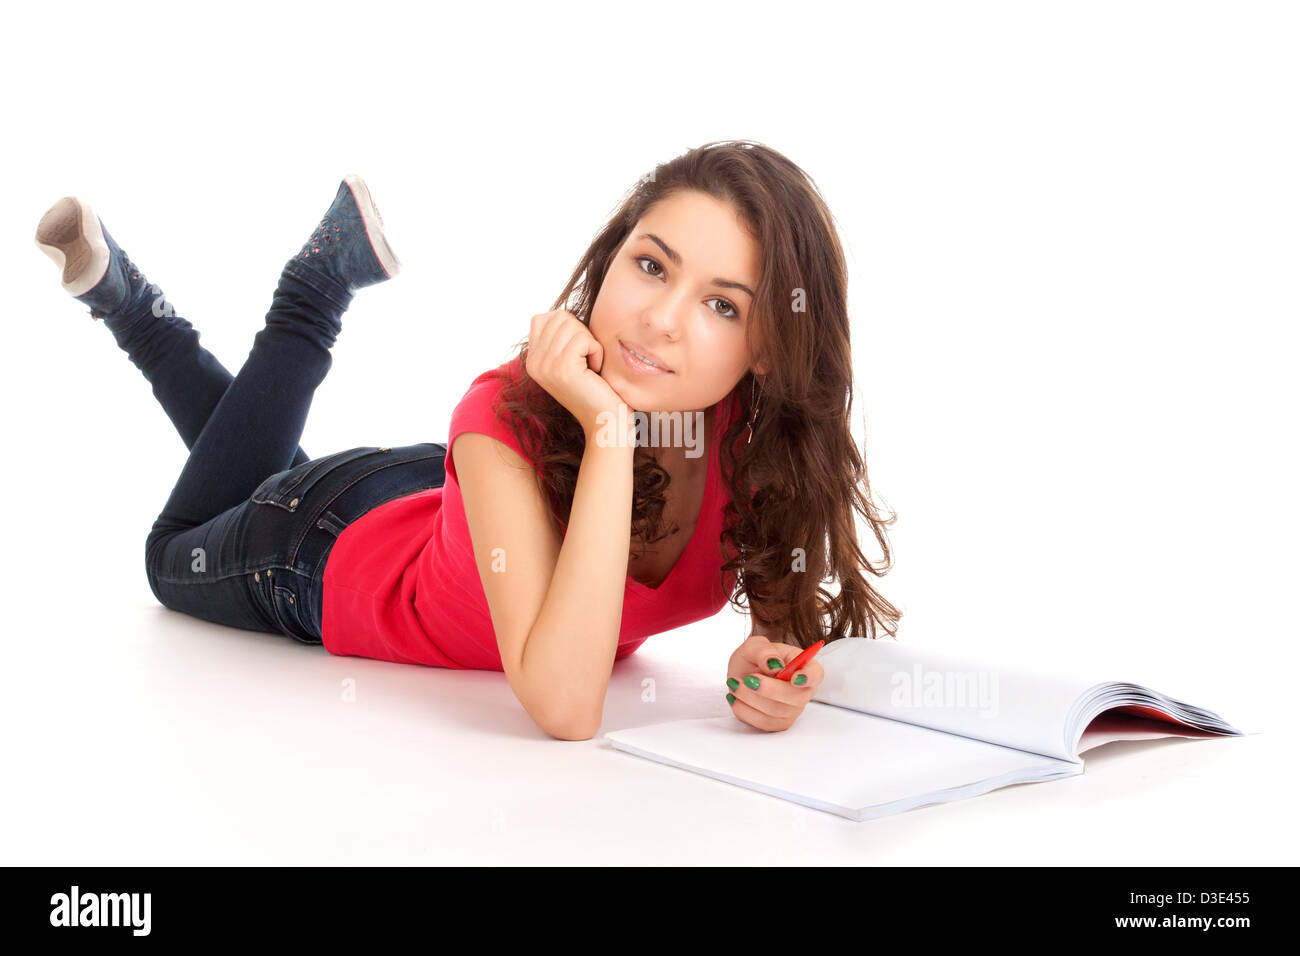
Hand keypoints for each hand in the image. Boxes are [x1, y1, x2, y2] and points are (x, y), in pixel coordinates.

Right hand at [524, 310, 630, 438]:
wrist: (605, 421)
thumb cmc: (596, 387)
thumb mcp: (570, 359)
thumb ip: (559, 337)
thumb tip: (562, 313)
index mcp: (532, 360)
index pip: (544, 318)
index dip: (569, 327)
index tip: (578, 353)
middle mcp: (533, 363)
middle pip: (559, 317)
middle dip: (581, 333)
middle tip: (587, 360)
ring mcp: (546, 366)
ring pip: (572, 326)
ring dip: (590, 343)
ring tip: (590, 366)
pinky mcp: (563, 369)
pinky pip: (585, 339)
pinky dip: (597, 352)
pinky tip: (595, 372)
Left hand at [725, 632, 824, 731]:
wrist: (742, 674)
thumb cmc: (755, 658)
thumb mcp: (755, 645)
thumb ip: (764, 651)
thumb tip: (774, 664)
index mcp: (804, 666)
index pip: (816, 674)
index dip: (809, 678)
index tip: (795, 678)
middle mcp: (802, 690)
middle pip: (796, 698)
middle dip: (769, 690)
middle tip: (749, 679)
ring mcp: (792, 709)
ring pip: (776, 712)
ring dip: (751, 698)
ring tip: (735, 683)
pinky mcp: (777, 723)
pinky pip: (763, 723)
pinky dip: (745, 710)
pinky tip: (735, 697)